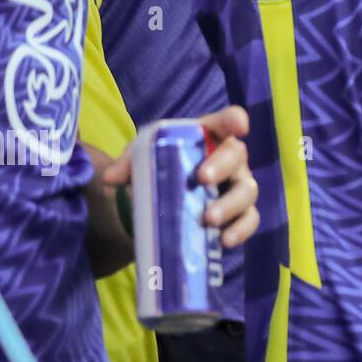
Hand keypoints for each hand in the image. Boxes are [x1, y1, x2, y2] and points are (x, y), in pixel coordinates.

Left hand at [104, 106, 259, 247]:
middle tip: (202, 179)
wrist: (162, 202)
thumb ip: (127, 163)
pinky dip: (241, 230)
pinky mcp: (240, 214)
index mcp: (209, 136)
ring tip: (208, 219)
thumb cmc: (158, 168)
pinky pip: (250, 219)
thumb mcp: (139, 159)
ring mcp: (238, 186)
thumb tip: (111, 178)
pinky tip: (224, 241)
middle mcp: (230, 158)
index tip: (240, 125)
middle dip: (221, 165)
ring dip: (230, 203)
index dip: (234, 120)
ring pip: (247, 190)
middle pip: (236, 155)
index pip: (225, 121)